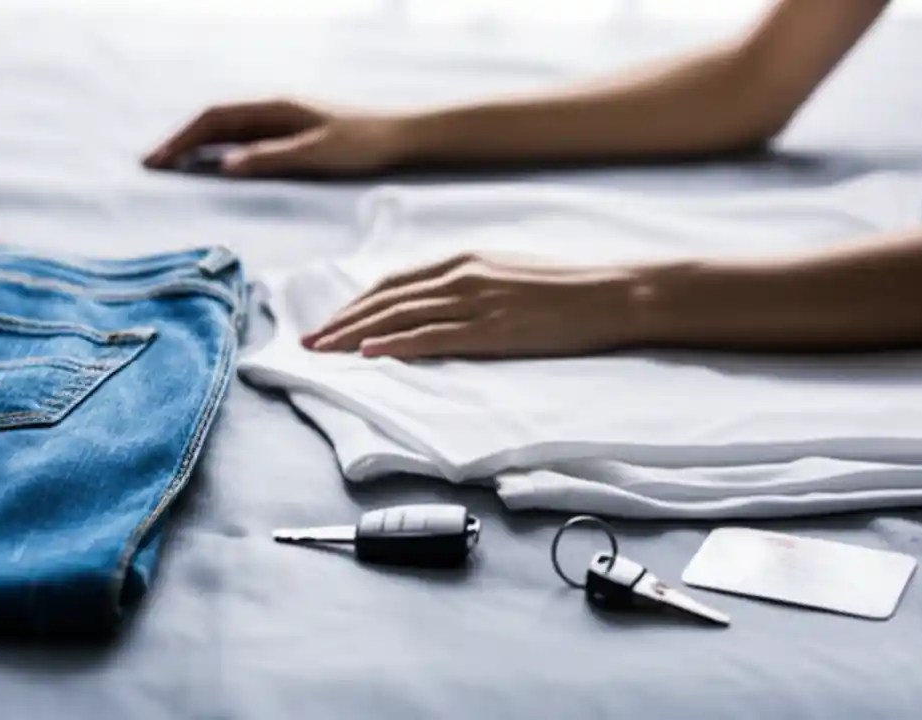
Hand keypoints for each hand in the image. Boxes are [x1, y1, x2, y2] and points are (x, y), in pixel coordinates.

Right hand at [142, 98, 403, 176]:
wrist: (400, 137)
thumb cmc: (362, 144)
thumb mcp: (316, 154)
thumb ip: (271, 159)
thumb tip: (225, 166)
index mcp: (274, 108)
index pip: (214, 118)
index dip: (182, 138)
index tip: (158, 159)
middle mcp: (272, 110)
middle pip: (214, 122)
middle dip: (179, 142)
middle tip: (150, 165)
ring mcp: (280, 122)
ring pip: (226, 131)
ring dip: (196, 147)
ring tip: (169, 167)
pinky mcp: (290, 136)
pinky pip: (243, 141)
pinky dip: (219, 152)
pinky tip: (211, 168)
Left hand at [301, 253, 637, 358]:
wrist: (613, 292)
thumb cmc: (568, 285)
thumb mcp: (509, 270)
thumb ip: (470, 281)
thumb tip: (438, 299)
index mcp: (465, 258)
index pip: (395, 281)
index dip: (357, 302)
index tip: (331, 321)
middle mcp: (462, 275)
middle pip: (386, 298)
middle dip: (342, 320)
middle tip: (309, 341)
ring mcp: (476, 301)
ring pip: (400, 317)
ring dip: (354, 335)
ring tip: (323, 352)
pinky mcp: (492, 329)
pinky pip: (433, 336)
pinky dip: (396, 344)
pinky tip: (370, 354)